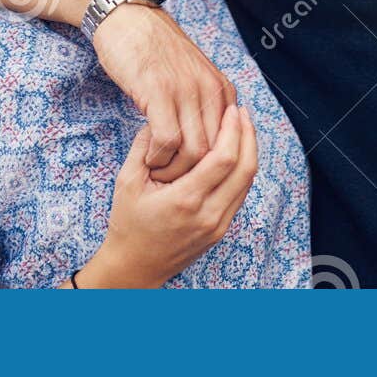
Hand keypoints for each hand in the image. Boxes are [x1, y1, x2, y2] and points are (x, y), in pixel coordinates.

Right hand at [76, 105, 257, 287]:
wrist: (135, 267)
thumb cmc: (128, 224)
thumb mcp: (127, 182)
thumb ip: (143, 147)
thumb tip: (158, 117)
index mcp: (185, 201)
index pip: (224, 159)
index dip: (233, 130)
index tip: (231, 110)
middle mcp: (208, 215)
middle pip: (245, 169)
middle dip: (248, 136)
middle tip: (241, 112)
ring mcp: (218, 225)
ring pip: (247, 182)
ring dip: (249, 151)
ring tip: (241, 127)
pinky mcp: (220, 230)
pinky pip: (239, 194)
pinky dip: (242, 169)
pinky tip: (234, 152)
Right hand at [91, 3, 237, 180]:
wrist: (129, 18)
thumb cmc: (154, 51)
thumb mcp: (191, 75)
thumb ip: (204, 103)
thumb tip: (207, 141)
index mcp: (222, 89)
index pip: (232, 144)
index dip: (212, 168)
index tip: (193, 177)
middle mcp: (211, 91)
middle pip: (217, 154)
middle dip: (194, 176)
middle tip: (173, 182)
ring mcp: (187, 91)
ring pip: (195, 152)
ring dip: (175, 171)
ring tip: (158, 172)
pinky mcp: (159, 92)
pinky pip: (167, 140)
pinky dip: (157, 157)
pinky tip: (146, 158)